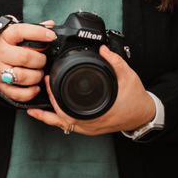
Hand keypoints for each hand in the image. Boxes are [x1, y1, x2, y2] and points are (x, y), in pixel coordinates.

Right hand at [0, 21, 55, 103]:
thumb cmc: (0, 48)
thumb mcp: (11, 35)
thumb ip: (30, 30)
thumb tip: (50, 25)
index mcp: (3, 38)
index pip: (20, 31)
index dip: (38, 33)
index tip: (50, 36)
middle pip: (24, 57)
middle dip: (40, 60)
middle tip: (42, 60)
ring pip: (22, 76)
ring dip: (36, 76)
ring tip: (38, 72)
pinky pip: (17, 94)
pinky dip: (30, 92)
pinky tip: (35, 87)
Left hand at [26, 45, 155, 134]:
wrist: (144, 115)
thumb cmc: (136, 100)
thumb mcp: (128, 77)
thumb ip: (115, 62)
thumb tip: (102, 49)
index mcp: (96, 113)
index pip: (67, 109)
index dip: (54, 96)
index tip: (48, 81)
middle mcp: (89, 124)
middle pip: (59, 119)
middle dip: (47, 103)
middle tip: (41, 87)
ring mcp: (88, 129)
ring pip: (62, 125)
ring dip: (48, 116)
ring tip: (33, 108)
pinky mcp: (89, 128)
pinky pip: (68, 126)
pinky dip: (57, 120)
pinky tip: (49, 114)